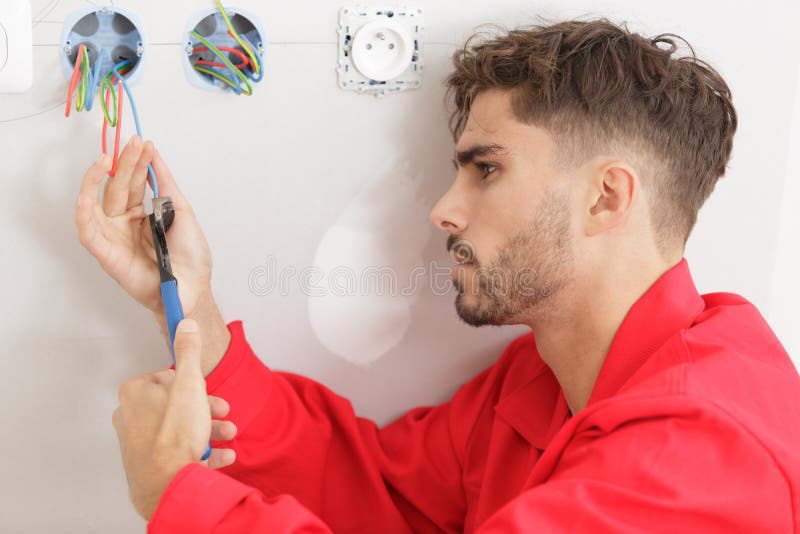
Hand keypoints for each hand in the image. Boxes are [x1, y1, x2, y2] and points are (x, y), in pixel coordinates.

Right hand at [75, 136, 212, 318]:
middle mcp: (124, 222)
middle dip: (124, 164)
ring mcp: (114, 236)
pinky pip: (89, 232)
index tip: (144, 144)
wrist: (193, 286)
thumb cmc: (189, 256)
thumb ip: (166, 184)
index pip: (133, 182)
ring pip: (95, 204)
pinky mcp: (106, 254)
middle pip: (117, 188)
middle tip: (132, 144)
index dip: (137, 162)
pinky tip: (85, 197)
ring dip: (96, 180)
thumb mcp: (182, 211)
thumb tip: (155, 155)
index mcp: (141, 213)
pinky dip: (84, 215)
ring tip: (106, 160)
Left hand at [112, 319, 237, 519]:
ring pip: (181, 428)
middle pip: (177, 404)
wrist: (168, 484)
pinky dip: (202, 451)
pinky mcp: (149, 465)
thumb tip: (185, 323)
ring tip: (227, 434)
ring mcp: (138, 443)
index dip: (193, 383)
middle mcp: (130, 417)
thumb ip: (189, 352)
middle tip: (222, 412)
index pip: (167, 377)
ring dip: (209, 429)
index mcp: (135, 393)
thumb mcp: (190, 383)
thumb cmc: (175, 434)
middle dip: (206, 408)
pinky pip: (179, 452)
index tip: (206, 389)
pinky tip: (220, 454)